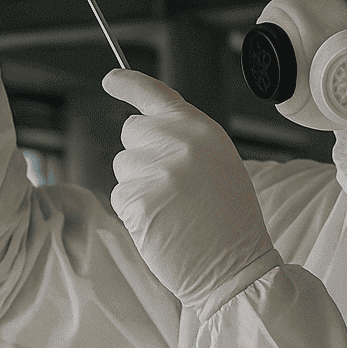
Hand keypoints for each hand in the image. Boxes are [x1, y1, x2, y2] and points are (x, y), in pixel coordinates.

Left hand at [104, 70, 282, 317]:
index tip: (110, 79)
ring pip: (122, 165)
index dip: (128, 83)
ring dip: (137, 185)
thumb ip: (186, 139)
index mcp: (203, 130)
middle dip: (141, 153)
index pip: (156, 95)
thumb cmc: (230, 221)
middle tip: (172, 184)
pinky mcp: (138, 201)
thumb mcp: (219, 164)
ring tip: (172, 208)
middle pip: (131, 130)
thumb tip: (144, 127)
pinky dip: (134, 211)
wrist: (236, 268)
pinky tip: (162, 223)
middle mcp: (179, 143)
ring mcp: (157, 172)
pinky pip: (120, 195)